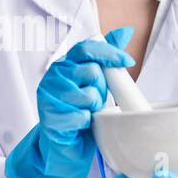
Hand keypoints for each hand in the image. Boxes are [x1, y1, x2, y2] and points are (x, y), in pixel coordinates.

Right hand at [4, 27, 134, 177]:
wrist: (63, 148)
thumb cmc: (80, 112)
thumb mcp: (96, 82)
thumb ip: (106, 56)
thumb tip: (125, 30)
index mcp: (64, 65)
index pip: (87, 48)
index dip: (110, 53)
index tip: (128, 62)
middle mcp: (54, 77)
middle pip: (92, 72)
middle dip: (102, 89)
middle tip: (95, 100)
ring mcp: (49, 97)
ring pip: (89, 95)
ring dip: (95, 108)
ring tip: (86, 113)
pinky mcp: (51, 117)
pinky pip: (82, 116)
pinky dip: (86, 123)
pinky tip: (79, 126)